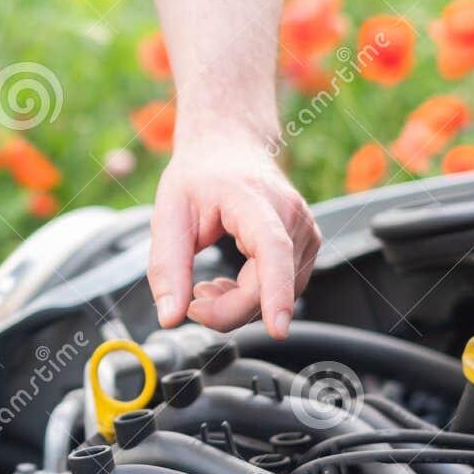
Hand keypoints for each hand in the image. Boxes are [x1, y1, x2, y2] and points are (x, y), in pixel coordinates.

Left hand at [147, 123, 319, 337]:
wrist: (229, 145)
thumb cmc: (199, 175)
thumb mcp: (168, 215)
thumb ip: (167, 268)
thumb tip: (171, 317)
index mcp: (255, 201)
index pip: (273, 251)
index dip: (275, 292)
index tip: (278, 328)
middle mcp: (291, 216)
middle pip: (269, 287)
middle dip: (226, 310)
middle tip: (191, 299)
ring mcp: (305, 231)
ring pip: (277, 295)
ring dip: (237, 304)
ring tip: (206, 285)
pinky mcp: (307, 244)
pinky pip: (282, 288)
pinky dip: (252, 296)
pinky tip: (229, 283)